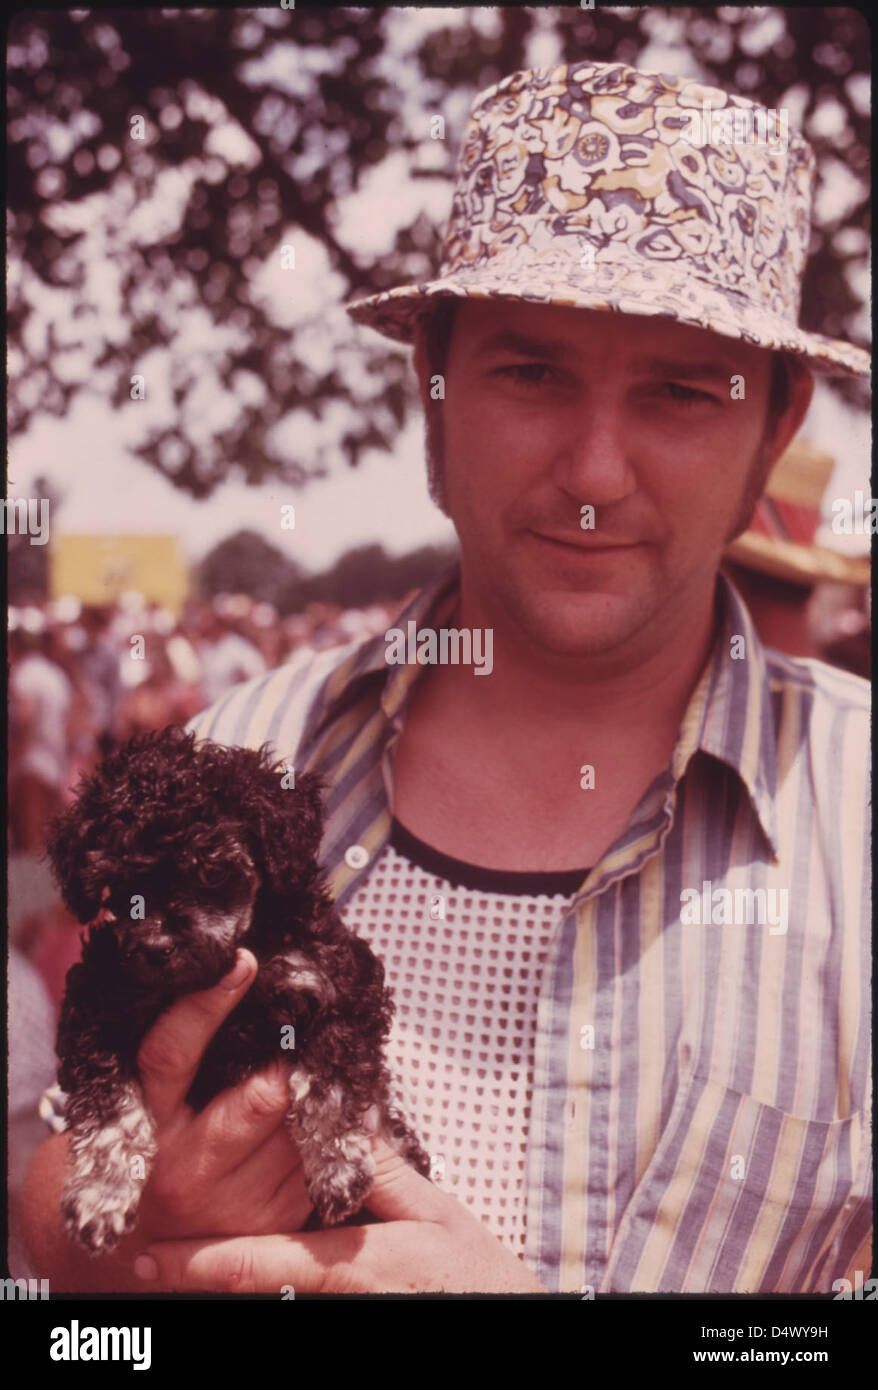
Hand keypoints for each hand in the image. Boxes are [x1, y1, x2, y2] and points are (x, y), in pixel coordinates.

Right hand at [129, 949, 312, 1248]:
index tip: (242, 962)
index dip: (206, 1004)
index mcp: (146, 1125)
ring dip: (314, 1095)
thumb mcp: (154, 1103)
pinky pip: (321, 1158)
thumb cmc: (159, 1147)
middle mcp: (186, 1171)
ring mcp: (234, 1205)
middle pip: (263, 1096)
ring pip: (302, 1125)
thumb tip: (238, 972)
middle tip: (299, 1033)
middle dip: (287, 1061)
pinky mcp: (275, 1225)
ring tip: (311, 1074)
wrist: (153, 1245)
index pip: (171, 1053)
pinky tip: (324, 1114)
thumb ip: (187, 1054)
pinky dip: (329, 1129)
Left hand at [133, 1136, 547, 1293]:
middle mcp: (338, 1301)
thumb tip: (330, 1119)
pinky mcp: (342, 1317)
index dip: (201, 1263)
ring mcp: (338, 1315)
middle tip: (145, 1264)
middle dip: (198, 1276)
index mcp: (358, 1266)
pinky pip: (298, 1299)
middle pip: (254, 1292)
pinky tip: (233, 1269)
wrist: (503, 1324)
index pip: (265, 1265)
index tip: (151, 1257)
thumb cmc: (475, 1274)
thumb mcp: (433, 1211)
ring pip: (272, 1298)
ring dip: (231, 1279)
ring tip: (178, 1263)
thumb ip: (380, 1168)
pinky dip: (267, 1285)